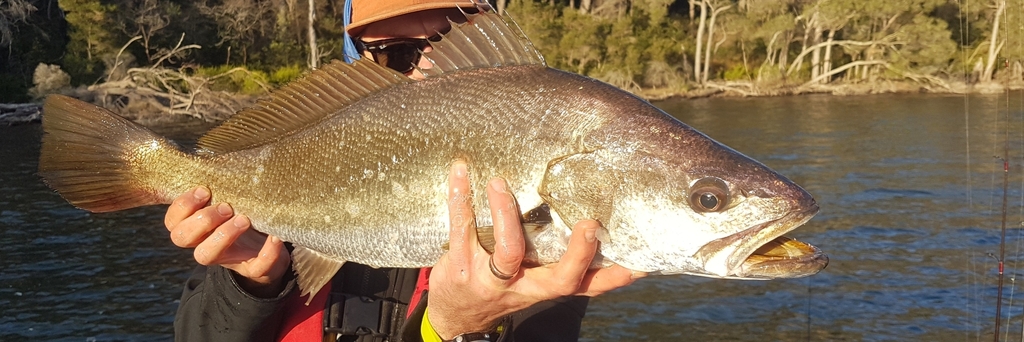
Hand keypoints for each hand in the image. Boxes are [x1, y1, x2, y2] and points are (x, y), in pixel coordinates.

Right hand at [164, 186, 290, 297]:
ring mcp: (227, 259)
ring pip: (205, 255)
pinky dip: (268, 253)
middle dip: (202, 219)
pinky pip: (257, 268)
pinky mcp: (253, 269)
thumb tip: (224, 166)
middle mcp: (204, 243)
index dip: (183, 206)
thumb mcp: (230, 201)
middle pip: (182, 237)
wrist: (269, 248)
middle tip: (226, 207)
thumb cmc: (242, 216)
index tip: (205, 190)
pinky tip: (276, 238)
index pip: (172, 221)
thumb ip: (221, 188)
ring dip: (223, 235)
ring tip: (244, 219)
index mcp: (196, 226)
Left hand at [426, 161, 644, 338]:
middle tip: (590, 224)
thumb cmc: (503, 286)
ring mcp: (492, 278)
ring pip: (509, 250)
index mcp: (545, 285)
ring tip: (501, 182)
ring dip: (506, 213)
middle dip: (577, 254)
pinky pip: (462, 229)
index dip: (612, 278)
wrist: (455, 314)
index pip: (586, 286)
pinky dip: (460, 198)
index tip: (639, 264)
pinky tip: (460, 172)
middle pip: (559, 279)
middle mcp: (525, 285)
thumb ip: (565, 262)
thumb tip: (605, 232)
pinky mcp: (461, 265)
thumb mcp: (535, 281)